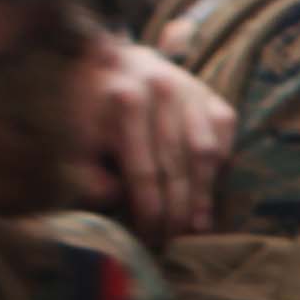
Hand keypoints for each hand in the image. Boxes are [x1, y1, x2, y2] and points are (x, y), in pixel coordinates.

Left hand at [79, 39, 233, 242]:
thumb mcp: (76, 139)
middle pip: (175, 166)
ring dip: (202, 195)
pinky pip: (223, 137)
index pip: (143, 171)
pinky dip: (219, 165)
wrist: (114, 60)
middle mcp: (161, 92)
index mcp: (123, 102)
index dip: (148, 209)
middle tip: (173, 239)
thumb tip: (114, 197)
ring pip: (204, 154)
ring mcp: (190, 91)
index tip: (149, 236)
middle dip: (176, 210)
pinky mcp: (210, 95)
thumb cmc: (92, 109)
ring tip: (198, 226)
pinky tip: (208, 189)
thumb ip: (87, 171)